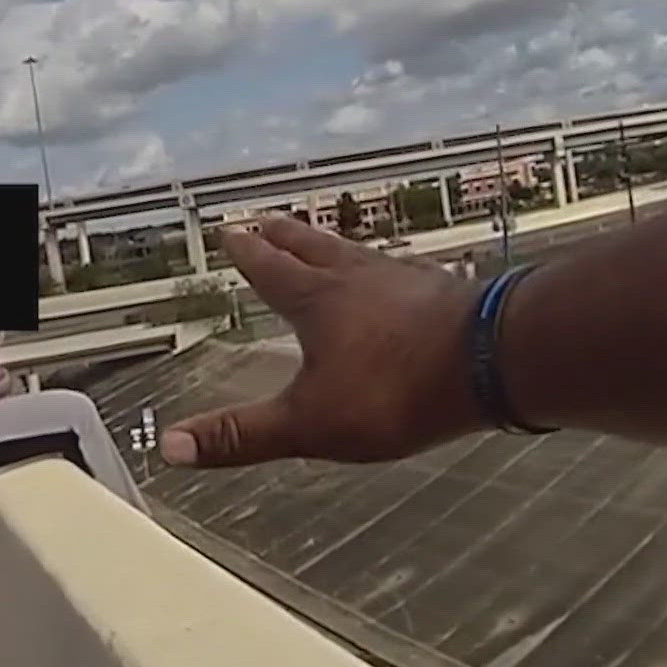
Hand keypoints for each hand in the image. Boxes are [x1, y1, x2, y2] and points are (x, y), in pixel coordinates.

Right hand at [161, 216, 485, 466]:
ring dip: (336, 248)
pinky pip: (408, 274)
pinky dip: (391, 273)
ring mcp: (408, 282)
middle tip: (266, 219)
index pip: (270, 269)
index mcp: (317, 301)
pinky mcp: (450, 295)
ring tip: (328, 245)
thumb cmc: (396, 389)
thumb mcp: (309, 423)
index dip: (248, 252)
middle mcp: (358, 278)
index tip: (230, 229)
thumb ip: (242, 435)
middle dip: (285, 236)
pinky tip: (403, 278)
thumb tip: (170, 447)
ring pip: (360, 255)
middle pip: (313, 247)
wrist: (496, 362)